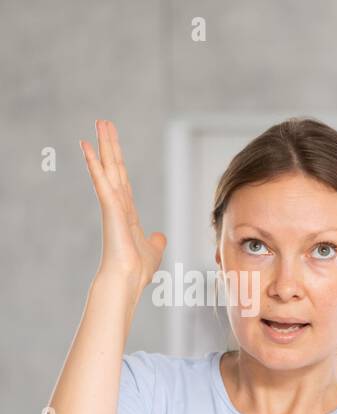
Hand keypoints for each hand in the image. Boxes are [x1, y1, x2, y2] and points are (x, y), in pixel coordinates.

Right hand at [81, 120, 165, 295]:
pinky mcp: (110, 209)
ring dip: (103, 146)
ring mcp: (113, 205)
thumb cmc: (137, 270)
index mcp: (127, 211)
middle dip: (109, 145)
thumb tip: (160, 236)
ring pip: (107, 169)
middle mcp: (118, 204)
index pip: (123, 179)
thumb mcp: (152, 250)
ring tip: (99, 125)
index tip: (113, 142)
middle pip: (114, 168)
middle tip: (103, 122)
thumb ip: (155, 241)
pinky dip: (95, 165)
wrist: (128, 280)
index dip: (118, 160)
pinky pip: (102, 182)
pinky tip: (87, 147)